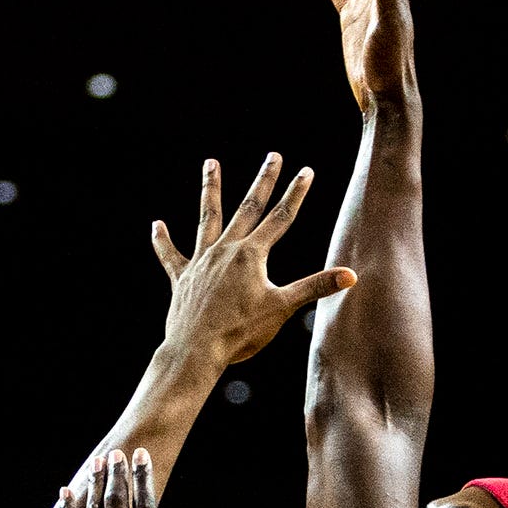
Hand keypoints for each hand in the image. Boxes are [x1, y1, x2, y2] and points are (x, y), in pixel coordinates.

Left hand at [150, 153, 355, 371]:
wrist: (196, 352)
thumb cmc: (240, 332)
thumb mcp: (282, 308)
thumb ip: (315, 287)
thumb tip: (351, 276)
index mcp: (251, 255)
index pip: (281, 218)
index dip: (296, 194)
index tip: (306, 170)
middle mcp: (225, 250)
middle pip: (248, 208)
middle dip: (263, 180)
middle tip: (273, 155)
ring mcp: (201, 261)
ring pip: (207, 218)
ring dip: (211, 189)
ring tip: (211, 162)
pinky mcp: (182, 278)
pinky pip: (171, 255)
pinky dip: (163, 240)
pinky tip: (156, 225)